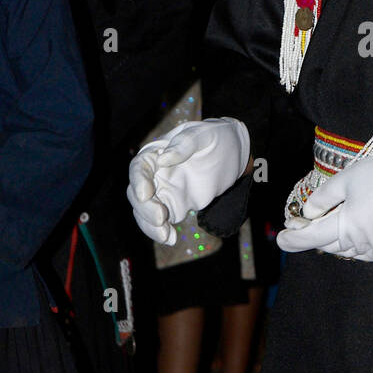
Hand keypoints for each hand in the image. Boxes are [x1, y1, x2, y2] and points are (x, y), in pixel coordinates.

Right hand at [128, 117, 250, 244]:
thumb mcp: (204, 134)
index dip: (138, 182)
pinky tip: (171, 239)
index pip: (139, 167)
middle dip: (144, 208)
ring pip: (145, 211)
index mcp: (157, 152)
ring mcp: (164, 190)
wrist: (236, 155)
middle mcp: (155, 173)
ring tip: (166, 235)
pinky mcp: (175, 205)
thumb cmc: (217, 137)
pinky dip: (162, 232)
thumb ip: (185, 144)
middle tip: (161, 218)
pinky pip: (161, 221)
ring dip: (150, 225)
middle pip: (137, 193)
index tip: (146, 195)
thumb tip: (164, 159)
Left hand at [277, 140, 372, 261]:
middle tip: (297, 221)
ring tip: (322, 218)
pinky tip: (346, 222)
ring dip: (329, 236)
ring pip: (342, 248)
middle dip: (310, 234)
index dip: (292, 238)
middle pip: (325, 244)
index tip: (279, 238)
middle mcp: (361, 244)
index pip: (311, 237)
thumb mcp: (347, 179)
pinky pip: (358, 248)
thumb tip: (308, 212)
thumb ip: (322, 199)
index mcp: (348, 228)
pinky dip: (347, 239)